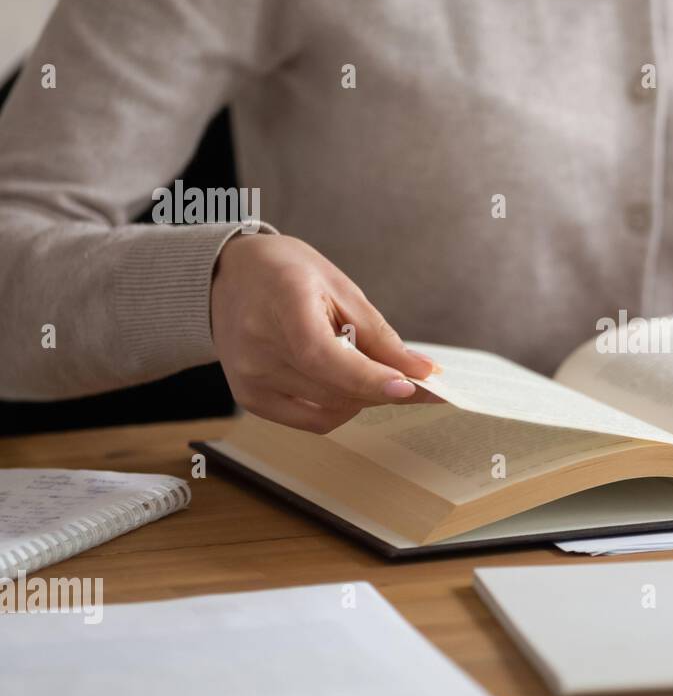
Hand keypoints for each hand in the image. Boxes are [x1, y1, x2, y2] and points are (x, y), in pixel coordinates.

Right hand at [211, 233, 438, 432]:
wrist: (228, 278)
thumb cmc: (286, 274)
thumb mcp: (340, 288)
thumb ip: (380, 335)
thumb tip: (421, 373)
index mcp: (282, 303)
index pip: (323, 356)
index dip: (368, 377)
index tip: (410, 386)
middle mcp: (257, 345)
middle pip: (334, 388)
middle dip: (384, 387)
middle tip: (414, 378)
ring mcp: (249, 377)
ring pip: (331, 408)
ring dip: (365, 396)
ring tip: (368, 368)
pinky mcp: (250, 399)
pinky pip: (313, 421)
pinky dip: (342, 408)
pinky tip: (345, 384)